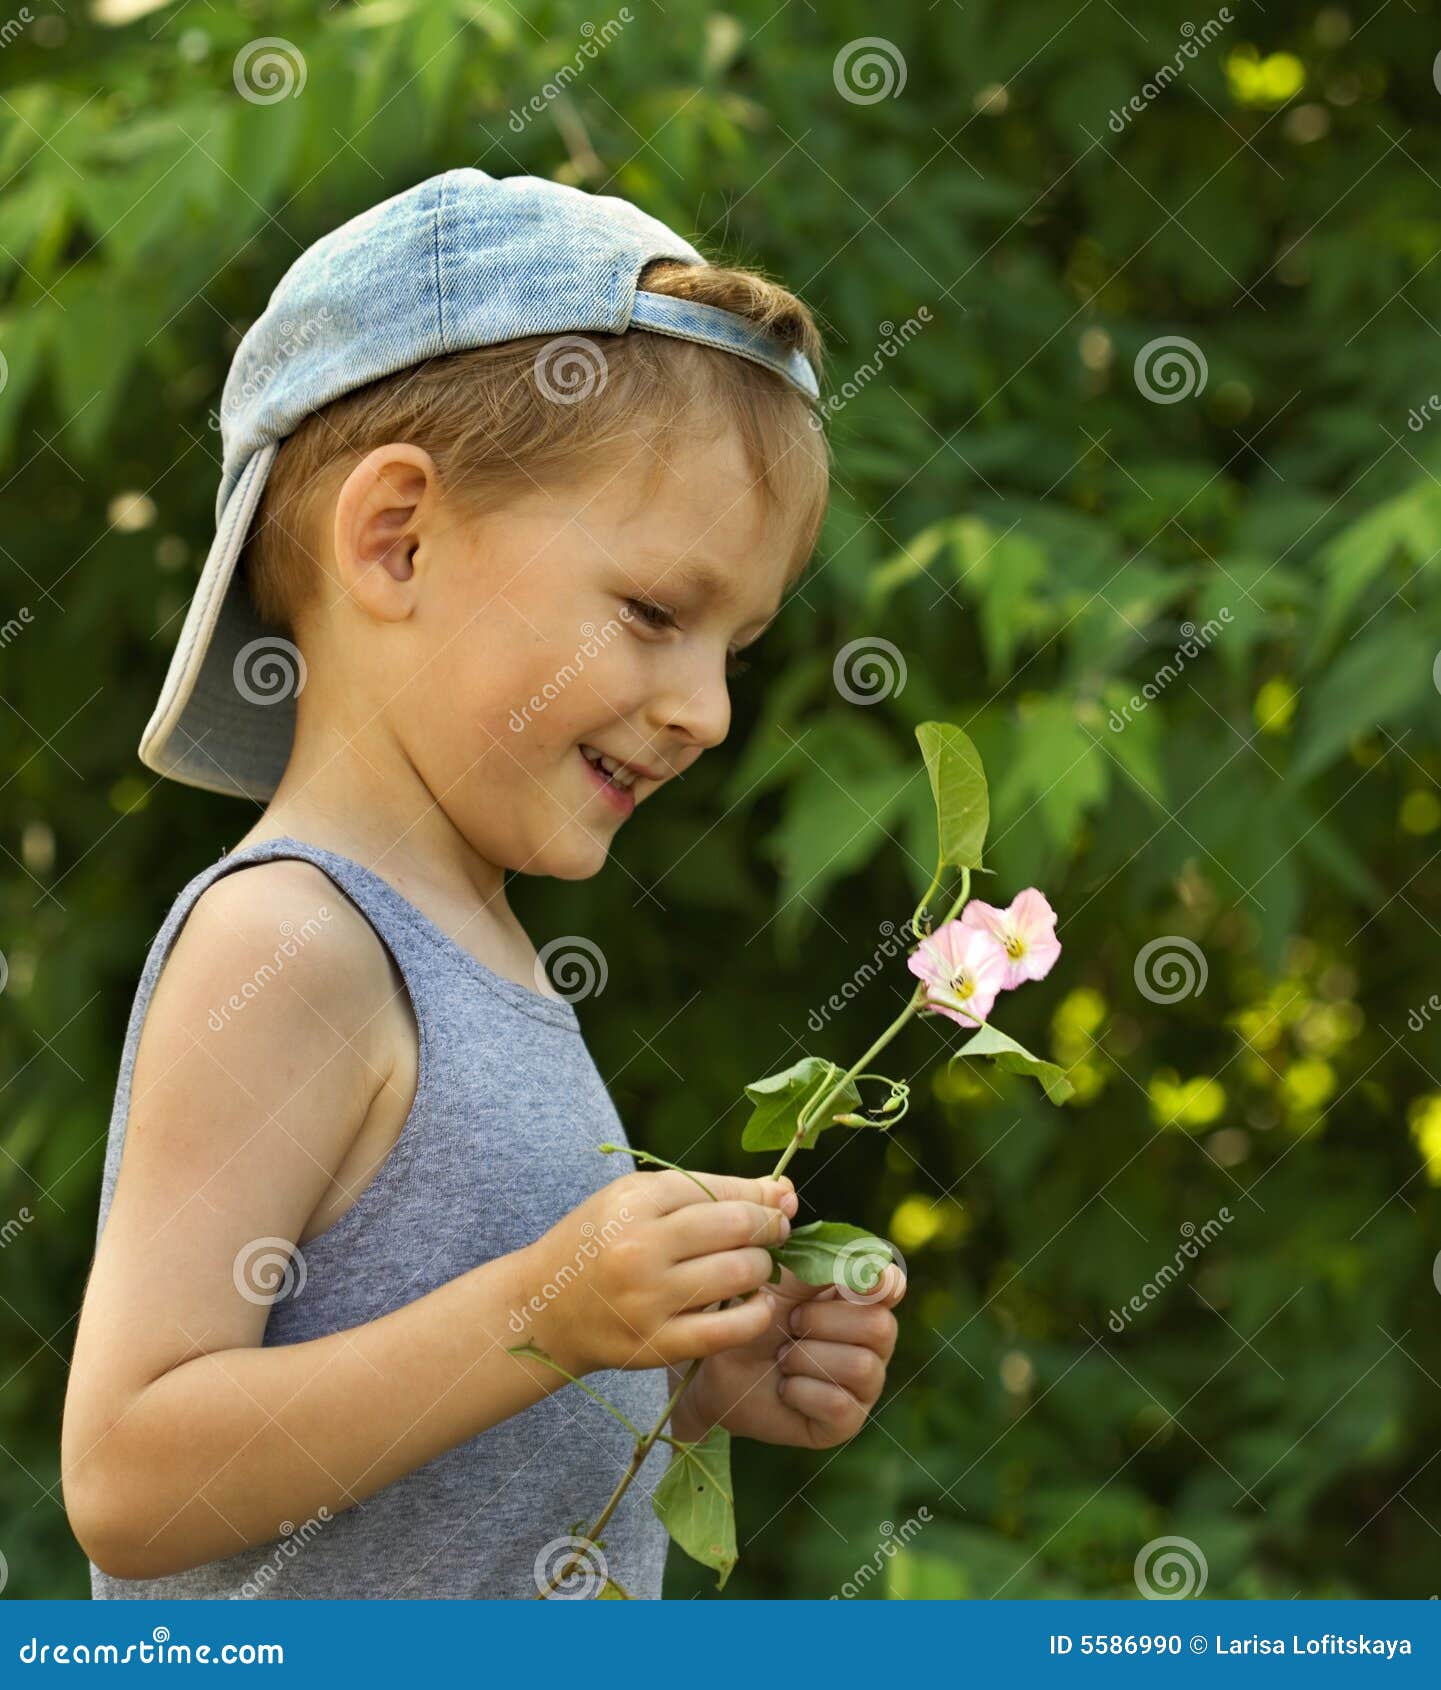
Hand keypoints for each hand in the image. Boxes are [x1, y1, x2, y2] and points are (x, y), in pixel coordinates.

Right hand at [516, 1168, 798, 1375]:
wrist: (545, 1308)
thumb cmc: (600, 1243)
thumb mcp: (637, 1200)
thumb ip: (708, 1191)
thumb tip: (784, 1191)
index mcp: (634, 1201)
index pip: (720, 1190)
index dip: (762, 1197)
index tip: (777, 1205)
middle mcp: (640, 1247)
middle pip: (737, 1228)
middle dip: (770, 1228)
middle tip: (775, 1233)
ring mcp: (647, 1299)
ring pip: (738, 1274)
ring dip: (763, 1268)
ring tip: (756, 1266)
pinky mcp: (654, 1344)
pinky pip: (727, 1329)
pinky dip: (756, 1315)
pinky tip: (757, 1305)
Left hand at [669, 1262, 904, 1449]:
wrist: (721, 1365)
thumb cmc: (756, 1316)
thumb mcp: (784, 1282)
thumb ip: (821, 1265)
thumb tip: (862, 1254)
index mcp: (863, 1300)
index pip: (893, 1286)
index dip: (882, 1283)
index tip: (860, 1281)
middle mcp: (873, 1343)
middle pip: (880, 1327)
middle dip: (824, 1321)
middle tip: (792, 1323)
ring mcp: (863, 1385)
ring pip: (860, 1366)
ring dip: (807, 1357)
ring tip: (782, 1356)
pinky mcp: (845, 1423)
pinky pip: (838, 1403)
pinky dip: (801, 1390)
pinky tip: (785, 1387)